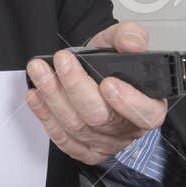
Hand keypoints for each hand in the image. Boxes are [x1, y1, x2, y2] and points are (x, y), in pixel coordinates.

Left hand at [24, 21, 167, 166]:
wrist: (94, 74)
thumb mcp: (121, 41)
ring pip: (77, 126)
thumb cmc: (111, 65)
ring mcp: (106, 142)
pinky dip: (46, 116)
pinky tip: (36, 96)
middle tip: (62, 62)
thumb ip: (130, 36)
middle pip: (101, 118)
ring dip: (53, 96)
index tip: (108, 82)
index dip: (128, 102)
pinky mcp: (85, 150)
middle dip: (76, 87)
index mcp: (149, 104)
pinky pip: (63, 138)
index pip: (147, 113)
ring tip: (40, 71)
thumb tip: (132, 43)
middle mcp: (128, 128)